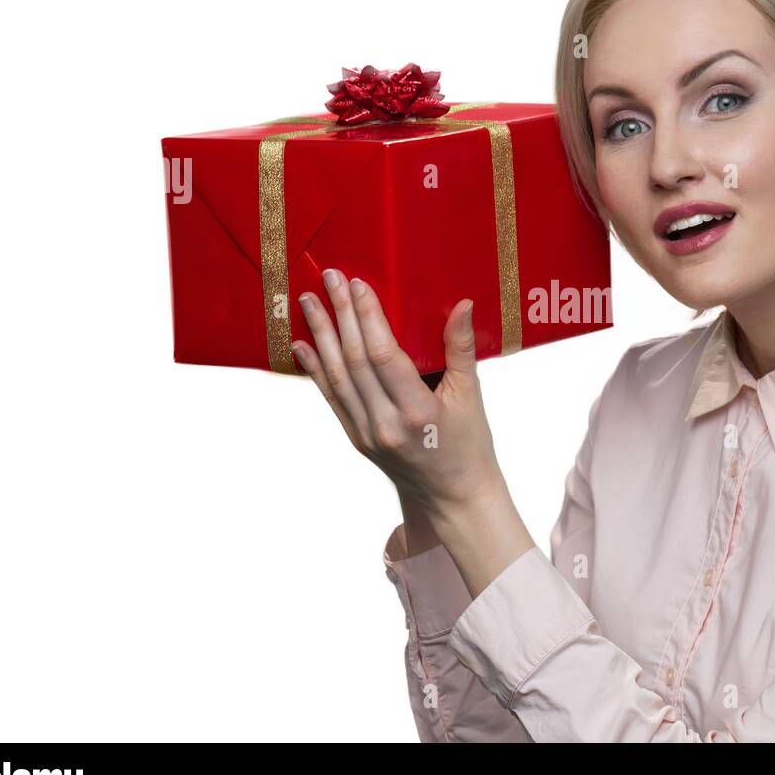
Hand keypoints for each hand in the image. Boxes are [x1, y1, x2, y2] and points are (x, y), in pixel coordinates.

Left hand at [291, 269, 507, 522]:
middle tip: (329, 278)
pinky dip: (315, 369)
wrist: (453, 496)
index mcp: (417, 412)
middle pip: (354, 361)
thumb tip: (463, 304)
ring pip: (336, 378)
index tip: (358, 284)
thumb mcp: (472, 396)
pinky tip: (302, 344)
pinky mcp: (355, 439)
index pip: (382, 356)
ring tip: (309, 301)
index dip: (368, 317)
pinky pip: (331, 398)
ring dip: (320, 336)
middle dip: (341, 315)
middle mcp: (385, 425)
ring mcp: (366, 434)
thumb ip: (461, 349)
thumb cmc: (469, 444)